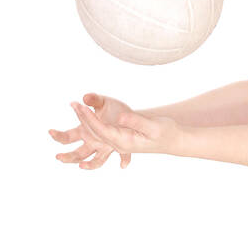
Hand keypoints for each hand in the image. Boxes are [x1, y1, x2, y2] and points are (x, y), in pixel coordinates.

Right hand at [50, 93, 136, 169]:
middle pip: (77, 153)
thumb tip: (85, 97)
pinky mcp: (119, 147)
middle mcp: (92, 142)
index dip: (58, 136)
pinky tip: (124, 164)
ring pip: (96, 160)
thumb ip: (94, 99)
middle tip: (58, 157)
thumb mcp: (103, 102)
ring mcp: (105, 147)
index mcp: (84, 131)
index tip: (50, 132)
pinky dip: (124, 159)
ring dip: (88, 165)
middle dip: (67, 157)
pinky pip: (123, 154)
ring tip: (81, 166)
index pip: (67, 137)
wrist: (130, 114)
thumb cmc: (113, 108)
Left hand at [62, 97, 178, 160]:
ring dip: (86, 121)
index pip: (101, 130)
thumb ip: (136, 121)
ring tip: (76, 107)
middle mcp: (119, 144)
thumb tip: (120, 117)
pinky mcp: (121, 137)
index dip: (89, 118)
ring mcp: (119, 142)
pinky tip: (86, 113)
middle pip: (95, 132)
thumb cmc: (166, 133)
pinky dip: (93, 122)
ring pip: (97, 133)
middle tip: (74, 102)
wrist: (174, 140)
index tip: (80, 105)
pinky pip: (102, 131)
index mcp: (124, 142)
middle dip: (84, 118)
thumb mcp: (153, 126)